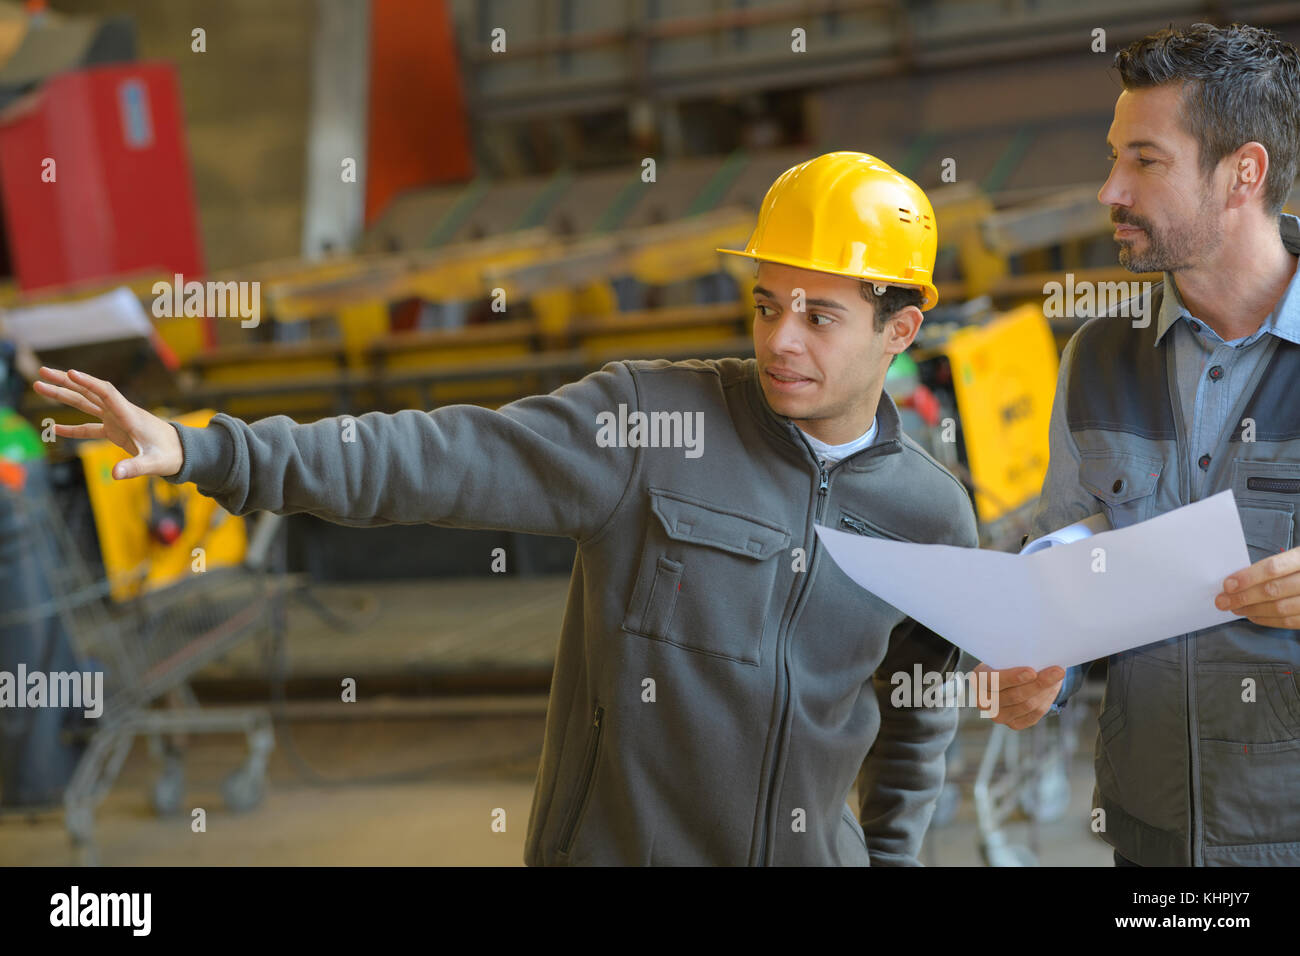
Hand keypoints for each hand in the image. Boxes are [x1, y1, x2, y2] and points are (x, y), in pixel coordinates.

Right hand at [33, 367, 183, 478]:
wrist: (182, 452)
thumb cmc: (171, 456)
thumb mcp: (154, 464)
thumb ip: (135, 468)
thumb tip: (115, 475)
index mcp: (130, 416)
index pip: (107, 393)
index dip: (89, 383)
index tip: (70, 373)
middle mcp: (121, 413)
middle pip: (90, 392)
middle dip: (66, 382)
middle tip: (42, 371)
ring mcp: (117, 420)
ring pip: (87, 404)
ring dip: (64, 395)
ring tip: (40, 386)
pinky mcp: (116, 430)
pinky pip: (90, 427)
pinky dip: (74, 428)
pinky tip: (55, 429)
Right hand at [973, 662, 1065, 728]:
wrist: (1007, 678)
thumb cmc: (1007, 661)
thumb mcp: (1006, 655)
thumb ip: (1016, 656)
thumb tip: (1037, 656)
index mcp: (978, 680)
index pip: (993, 681)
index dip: (1013, 678)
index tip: (1032, 671)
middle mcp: (984, 702)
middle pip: (1015, 695)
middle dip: (1038, 683)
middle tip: (1057, 671)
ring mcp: (998, 716)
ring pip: (1028, 705)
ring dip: (1046, 690)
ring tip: (1058, 676)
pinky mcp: (1013, 724)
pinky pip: (1034, 714)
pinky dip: (1045, 700)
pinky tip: (1052, 688)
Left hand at [1216, 548, 1299, 627]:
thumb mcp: (1295, 557)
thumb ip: (1272, 567)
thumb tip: (1238, 580)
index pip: (1273, 568)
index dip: (1248, 577)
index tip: (1228, 584)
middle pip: (1273, 590)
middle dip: (1243, 597)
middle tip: (1223, 600)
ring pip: (1280, 608)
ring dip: (1252, 610)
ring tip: (1234, 608)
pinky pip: (1289, 622)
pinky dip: (1267, 620)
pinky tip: (1252, 616)